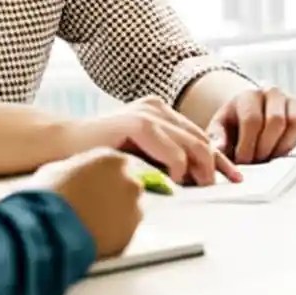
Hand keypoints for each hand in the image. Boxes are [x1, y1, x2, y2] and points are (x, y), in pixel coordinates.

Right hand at [31, 148, 143, 257]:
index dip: (105, 175)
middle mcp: (128, 182)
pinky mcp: (129, 235)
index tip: (96, 183)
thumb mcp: (58, 169)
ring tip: (91, 225)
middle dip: (114, 194)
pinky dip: (113, 235)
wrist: (48, 230)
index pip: (118, 163)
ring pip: (129, 211)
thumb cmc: (46, 196)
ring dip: (116, 215)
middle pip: (127, 186)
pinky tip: (94, 238)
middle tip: (93, 206)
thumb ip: (79, 168)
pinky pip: (124, 232)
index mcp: (111, 160)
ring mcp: (132, 209)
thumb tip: (81, 173)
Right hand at [69, 96, 240, 185]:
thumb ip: (162, 158)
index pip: (199, 135)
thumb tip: (195, 178)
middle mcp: (157, 108)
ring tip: (199, 187)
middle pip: (200, 138)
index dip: (219, 158)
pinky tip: (175, 179)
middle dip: (215, 165)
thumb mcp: (138, 155)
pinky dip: (178, 165)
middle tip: (218, 187)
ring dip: (200, 168)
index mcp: (159, 113)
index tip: (234, 177)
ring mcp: (147, 112)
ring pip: (190, 143)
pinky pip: (170, 147)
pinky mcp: (136, 122)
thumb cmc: (97, 154)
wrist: (60, 144)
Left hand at [207, 87, 295, 164]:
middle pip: (276, 121)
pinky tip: (279, 152)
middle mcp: (271, 93)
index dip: (248, 146)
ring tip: (268, 158)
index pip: (252, 120)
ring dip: (282, 146)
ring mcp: (289, 99)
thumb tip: (217, 149)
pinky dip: (293, 143)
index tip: (242, 161)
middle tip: (256, 162)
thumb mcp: (219, 129)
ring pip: (295, 122)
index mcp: (248, 95)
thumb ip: (216, 138)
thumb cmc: (233, 125)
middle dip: (265, 148)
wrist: (248, 116)